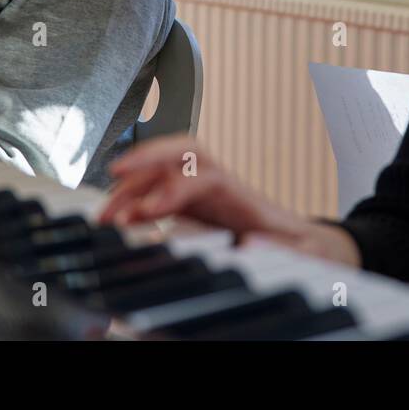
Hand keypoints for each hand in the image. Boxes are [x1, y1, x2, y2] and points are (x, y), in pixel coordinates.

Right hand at [99, 136, 361, 266]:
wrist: (304, 246)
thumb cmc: (301, 249)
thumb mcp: (301, 254)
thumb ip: (279, 249)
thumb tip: (251, 242)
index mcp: (244, 196)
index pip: (208, 175)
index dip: (177, 186)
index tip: (152, 207)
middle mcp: (220, 184)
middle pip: (182, 155)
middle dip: (148, 157)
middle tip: (115, 174)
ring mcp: (205, 190)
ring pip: (164, 172)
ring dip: (132, 186)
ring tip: (104, 213)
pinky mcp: (193, 202)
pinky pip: (159, 191)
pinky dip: (134, 200)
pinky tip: (116, 217)